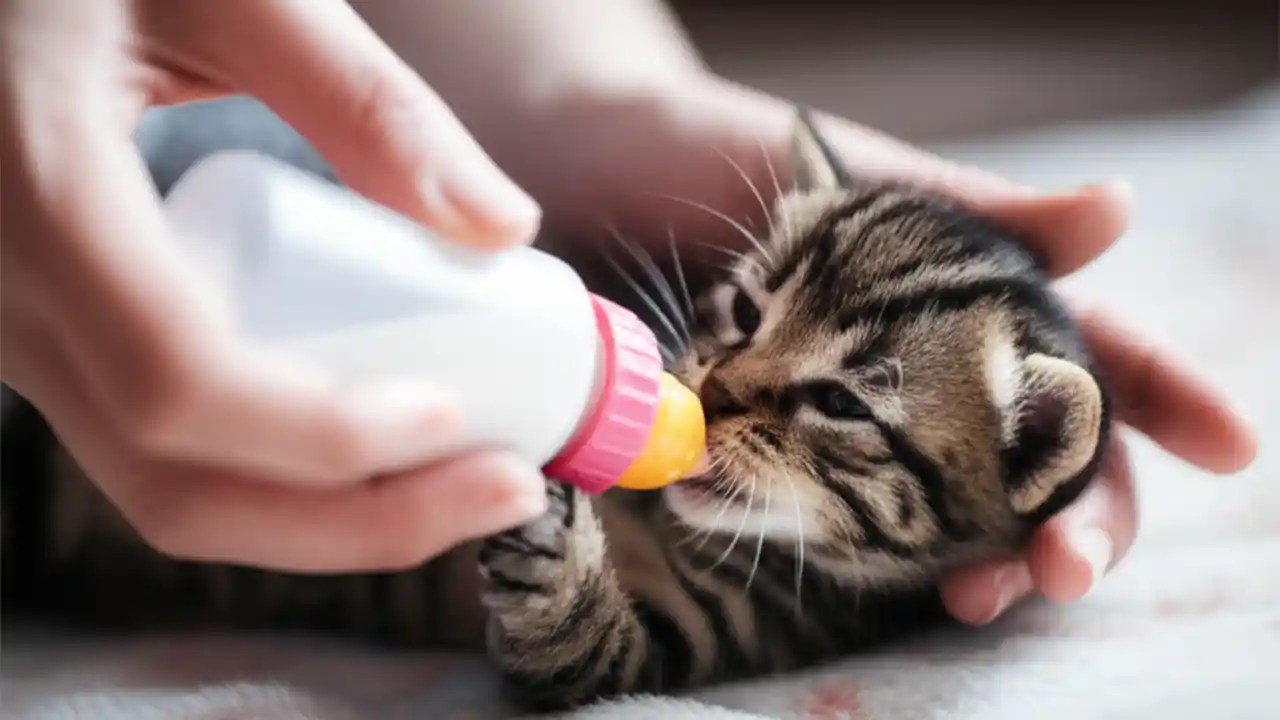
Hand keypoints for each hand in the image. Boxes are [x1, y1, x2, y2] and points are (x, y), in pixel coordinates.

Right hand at [1, 0, 544, 571]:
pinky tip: (387, 446)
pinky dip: (287, 479)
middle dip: (360, 519)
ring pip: (174, 489)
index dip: (322, 432)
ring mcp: (30, 337)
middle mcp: (14, 299)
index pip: (177, 379)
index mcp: (41, 198)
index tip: (452, 416)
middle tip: (504, 488)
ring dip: (333, 517)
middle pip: (182, 485)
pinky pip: (171, 449)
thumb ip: (364, 100)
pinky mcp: (68, 342)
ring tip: (468, 482)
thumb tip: (498, 226)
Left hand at [520, 75, 1257, 621]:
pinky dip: (893, 559)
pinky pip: (861, 518)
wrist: (595, 169)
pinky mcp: (791, 453)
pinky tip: (909, 586)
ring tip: (982, 593)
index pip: (1093, 351)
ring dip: (993, 557)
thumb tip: (1119, 212)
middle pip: (1045, 457)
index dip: (1167, 396)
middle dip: (1078, 517)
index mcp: (975, 298)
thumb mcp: (863, 181)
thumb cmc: (732, 156)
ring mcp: (869, 418)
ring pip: (969, 506)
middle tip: (1067, 566)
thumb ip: (979, 210)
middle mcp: (935, 370)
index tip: (1230, 445)